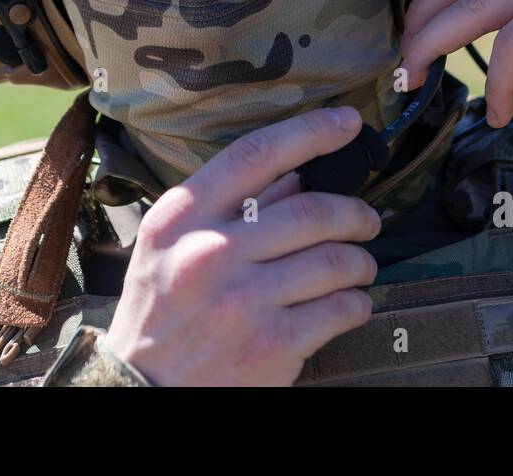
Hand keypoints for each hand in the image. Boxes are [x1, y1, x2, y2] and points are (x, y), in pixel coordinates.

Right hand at [103, 107, 380, 385]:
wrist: (144, 389)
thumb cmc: (160, 311)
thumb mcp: (170, 245)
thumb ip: (227, 205)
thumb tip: (297, 173)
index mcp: (183, 216)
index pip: (257, 154)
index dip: (311, 131)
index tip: (347, 123)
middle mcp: (212, 251)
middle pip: (313, 209)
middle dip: (355, 214)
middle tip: (367, 221)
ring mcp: (244, 300)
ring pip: (336, 259)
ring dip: (360, 261)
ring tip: (359, 266)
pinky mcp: (273, 345)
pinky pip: (342, 308)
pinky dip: (357, 303)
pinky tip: (348, 303)